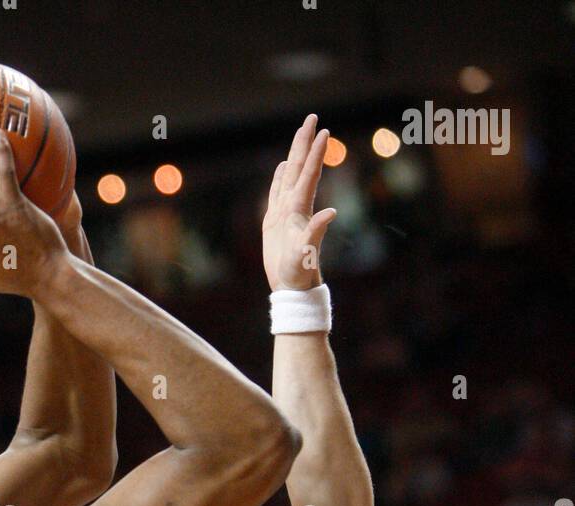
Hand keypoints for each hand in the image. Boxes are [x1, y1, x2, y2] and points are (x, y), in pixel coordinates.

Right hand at [262, 113, 336, 291]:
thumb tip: (331, 213)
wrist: (292, 287)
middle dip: (305, 142)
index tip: (323, 130)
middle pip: (300, 167)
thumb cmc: (299, 273)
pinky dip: (280, 177)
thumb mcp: (306, 254)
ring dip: (295, 154)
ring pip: (290, 175)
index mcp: (301, 209)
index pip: (309, 174)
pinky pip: (277, 192)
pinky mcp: (275, 221)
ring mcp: (286, 212)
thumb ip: (316, 233)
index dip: (315, 153)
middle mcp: (295, 206)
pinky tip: (282, 167)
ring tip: (300, 134)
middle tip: (312, 117)